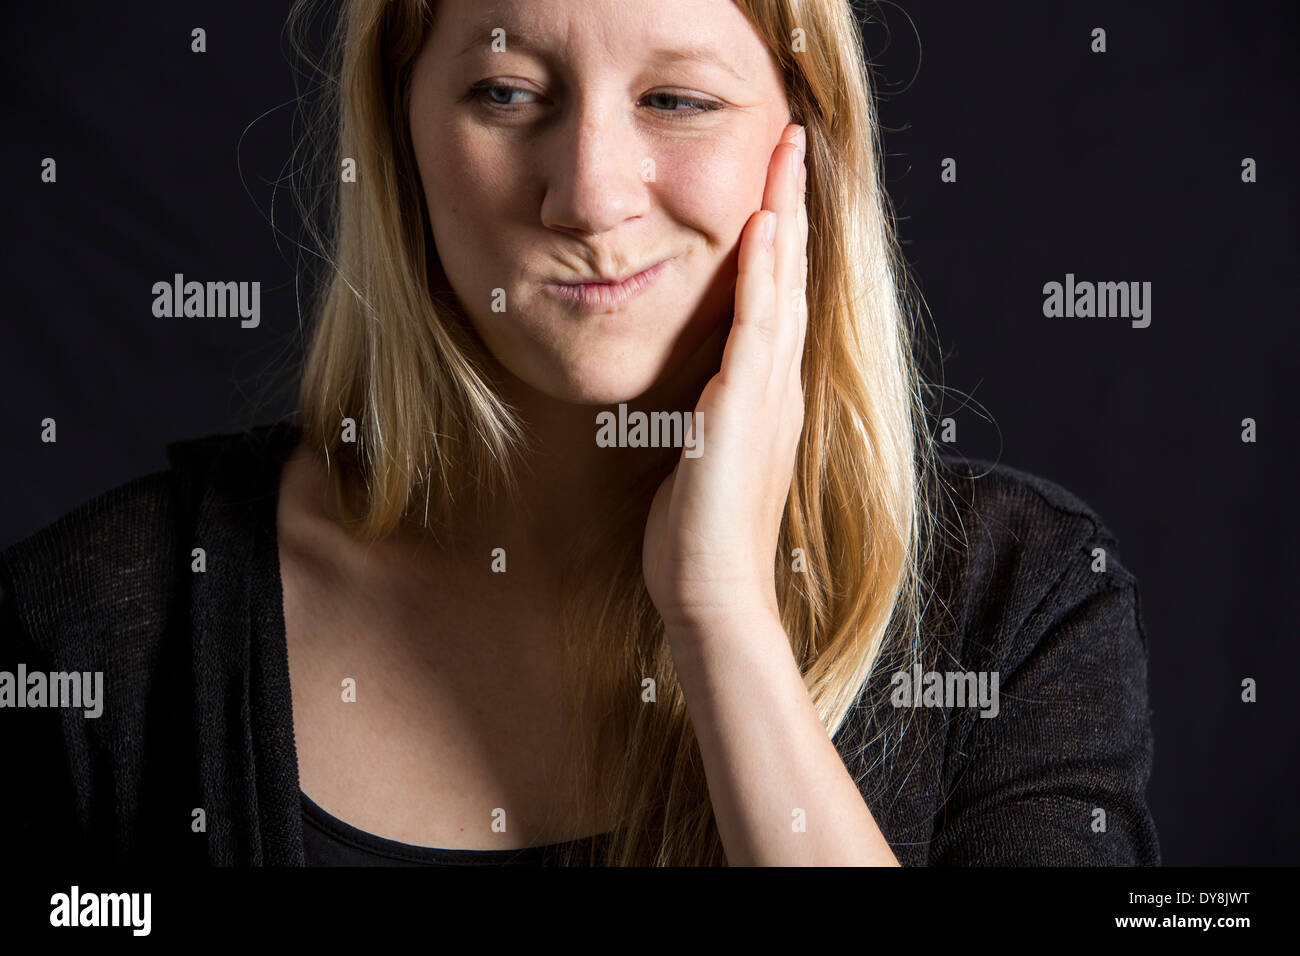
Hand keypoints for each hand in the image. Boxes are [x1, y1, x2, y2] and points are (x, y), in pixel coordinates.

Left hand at [642, 122, 809, 637]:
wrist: (713, 594)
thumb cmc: (699, 537)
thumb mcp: (702, 460)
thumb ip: (709, 417)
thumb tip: (698, 392)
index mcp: (767, 396)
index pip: (778, 299)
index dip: (780, 238)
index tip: (775, 184)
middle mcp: (777, 386)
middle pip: (791, 276)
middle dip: (790, 204)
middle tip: (792, 139)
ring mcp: (767, 396)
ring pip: (783, 287)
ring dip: (784, 217)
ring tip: (786, 153)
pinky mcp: (744, 410)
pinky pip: (757, 328)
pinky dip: (763, 275)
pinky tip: (762, 229)